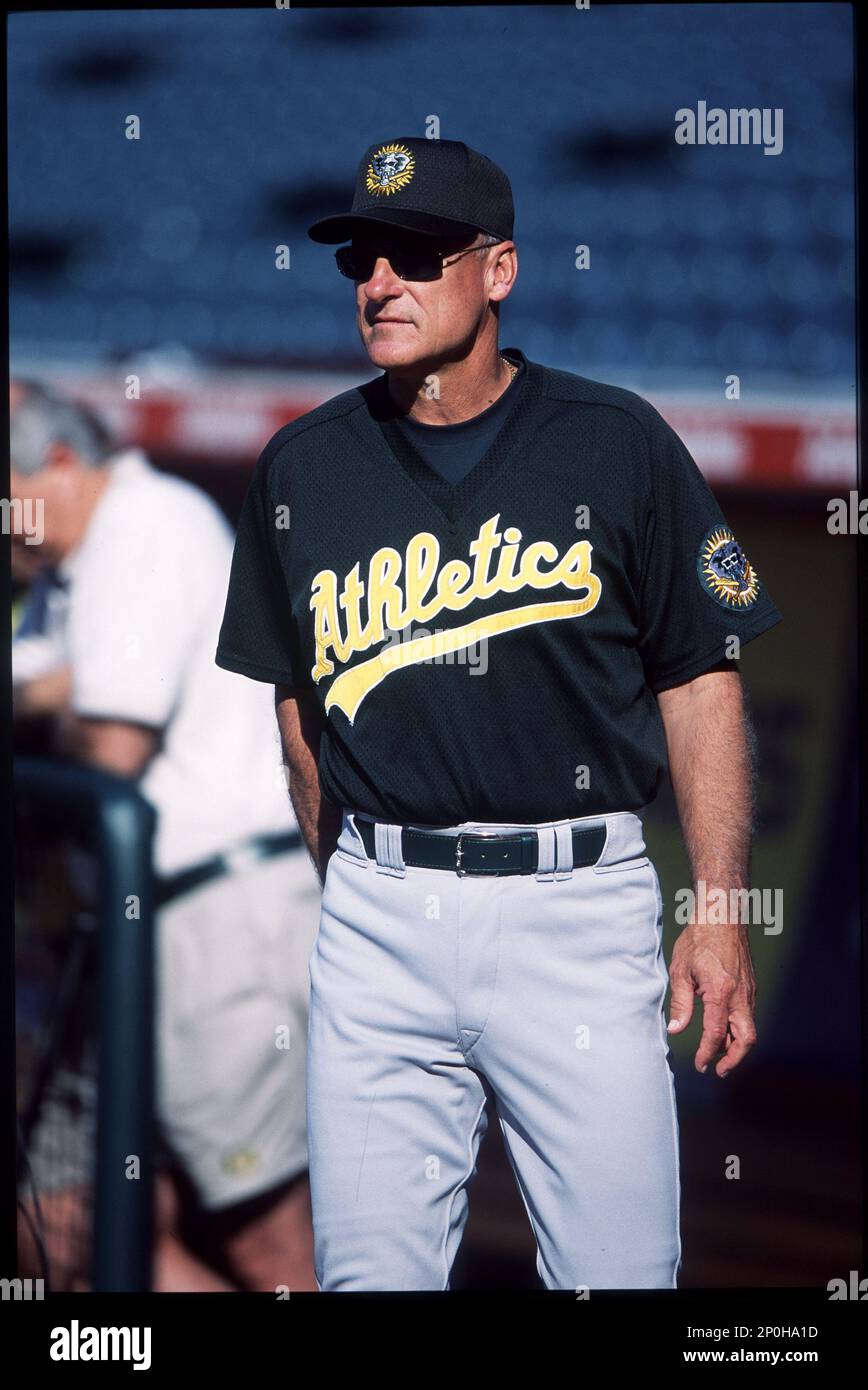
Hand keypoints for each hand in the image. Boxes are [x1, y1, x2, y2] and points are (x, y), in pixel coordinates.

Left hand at [666, 922, 756, 1077]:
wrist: (723, 917)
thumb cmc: (699, 940)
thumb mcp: (681, 971)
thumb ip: (680, 1003)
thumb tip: (675, 1029)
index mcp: (721, 992)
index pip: (716, 1033)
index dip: (707, 1053)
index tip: (700, 1066)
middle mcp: (740, 995)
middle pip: (746, 1039)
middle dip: (733, 1059)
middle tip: (717, 1070)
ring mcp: (749, 991)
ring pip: (749, 1028)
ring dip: (735, 1044)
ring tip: (716, 1053)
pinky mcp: (750, 987)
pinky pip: (747, 1015)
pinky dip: (737, 1029)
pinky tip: (722, 1029)